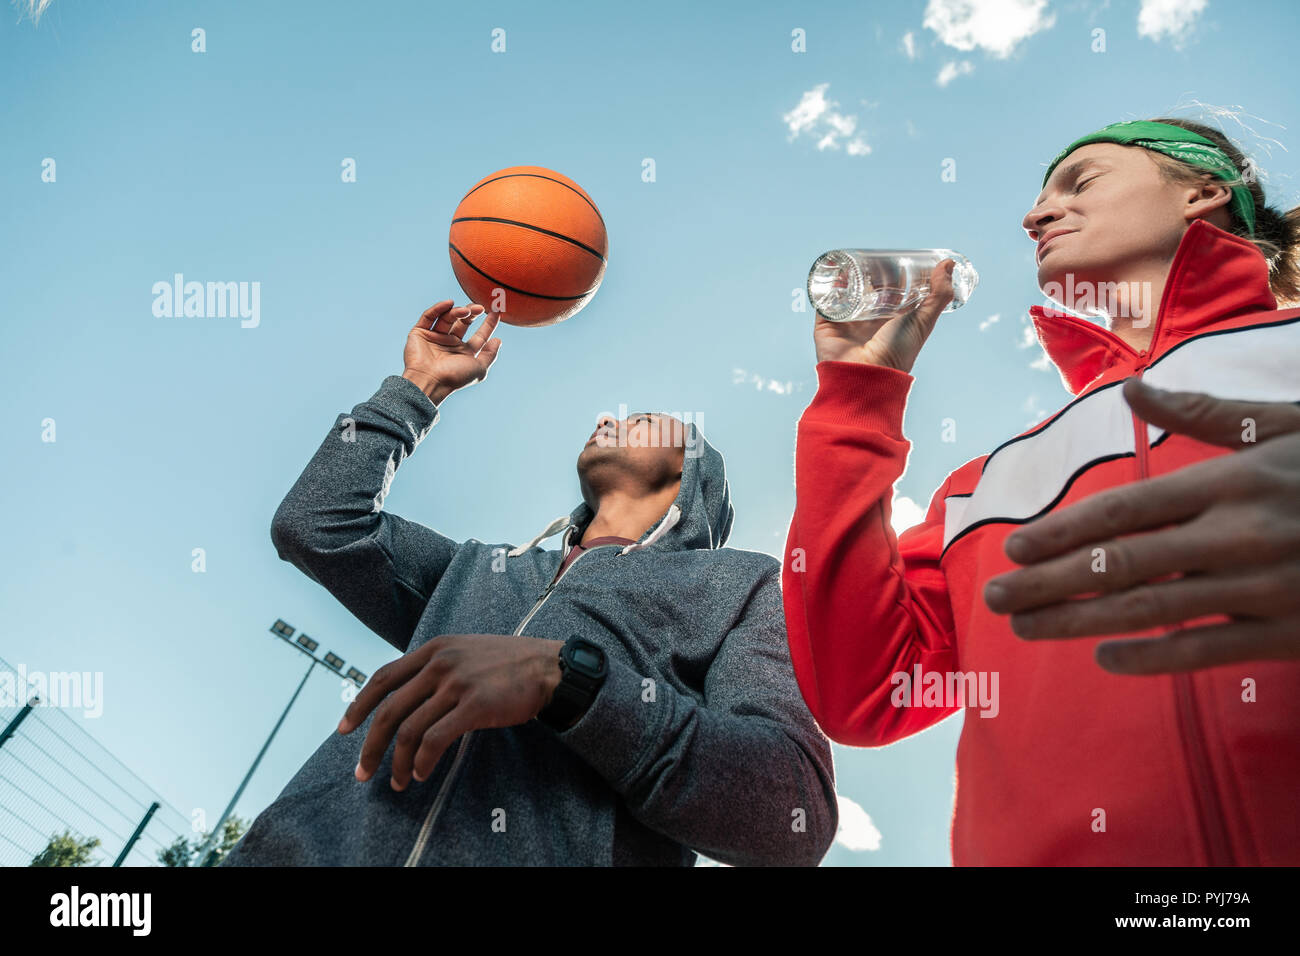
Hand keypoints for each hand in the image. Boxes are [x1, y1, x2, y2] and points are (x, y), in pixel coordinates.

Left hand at [338, 634, 565, 789]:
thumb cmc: (509, 664)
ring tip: (396, 782)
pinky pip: (435, 740)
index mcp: (434, 649)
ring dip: (397, 762)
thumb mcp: (465, 651)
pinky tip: (421, 773)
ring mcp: (456, 684)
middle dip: (370, 745)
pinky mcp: (474, 706)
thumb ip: (436, 667)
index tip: (344, 729)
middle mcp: (440, 664)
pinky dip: (422, 761)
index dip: (359, 705)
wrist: (548, 667)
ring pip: (408, 729)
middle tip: (362, 771)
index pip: (383, 678)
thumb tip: (408, 697)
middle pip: (389, 709)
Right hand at [402, 300, 501, 403]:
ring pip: (447, 317)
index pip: (479, 335)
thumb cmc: (455, 378)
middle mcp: (450, 344)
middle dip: (472, 314)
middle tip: (480, 308)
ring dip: (458, 311)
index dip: (488, 324)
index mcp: (464, 353)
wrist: (429, 380)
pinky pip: (429, 316)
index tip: (497, 312)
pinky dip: (438, 308)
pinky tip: (449, 303)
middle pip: (463, 323)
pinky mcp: (420, 332)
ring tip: (466, 311)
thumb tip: (498, 340)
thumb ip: (490, 354)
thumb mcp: (480, 368)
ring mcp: (435, 338)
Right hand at [812, 259, 954, 371]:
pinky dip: (822, 286)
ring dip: (845, 276)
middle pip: (866, 290)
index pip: (891, 291)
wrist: (868, 375)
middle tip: (872, 257)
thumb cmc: (898, 352)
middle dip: (868, 272)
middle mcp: (867, 321)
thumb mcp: (923, 320)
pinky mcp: (826, 325)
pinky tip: (828, 271)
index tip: (896, 257)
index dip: (893, 274)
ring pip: (843, 292)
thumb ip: (939, 294)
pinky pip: (822, 301)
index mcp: (890, 320)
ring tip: (850, 261)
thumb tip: (949, 264)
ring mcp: (846, 322)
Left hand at [983, 377, 1299, 674]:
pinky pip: (1208, 651)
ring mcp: (1265, 589)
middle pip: (1123, 564)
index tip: (1015, 547)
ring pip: (1152, 612)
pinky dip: (1153, 658)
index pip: (1126, 509)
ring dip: (1080, 622)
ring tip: (1027, 629)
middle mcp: (1241, 536)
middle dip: (1050, 583)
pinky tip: (1106, 658)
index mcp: (1235, 481)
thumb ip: (1204, 412)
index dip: (1064, 530)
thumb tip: (1132, 387)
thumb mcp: (1286, 426)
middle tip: (995, 600)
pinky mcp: (1290, 633)